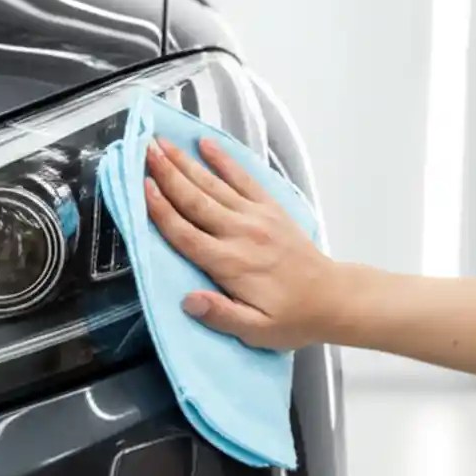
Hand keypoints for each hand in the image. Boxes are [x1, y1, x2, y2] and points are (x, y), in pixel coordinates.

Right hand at [143, 136, 344, 349]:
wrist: (333, 299)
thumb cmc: (290, 318)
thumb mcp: (256, 331)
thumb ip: (221, 315)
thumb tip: (188, 301)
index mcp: (229, 263)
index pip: (185, 233)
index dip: (161, 209)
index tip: (142, 185)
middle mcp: (240, 233)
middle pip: (195, 200)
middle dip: (168, 174)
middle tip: (144, 149)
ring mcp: (256, 217)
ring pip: (213, 185)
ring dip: (186, 163)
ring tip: (162, 144)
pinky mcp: (270, 208)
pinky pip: (243, 179)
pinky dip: (224, 161)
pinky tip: (206, 145)